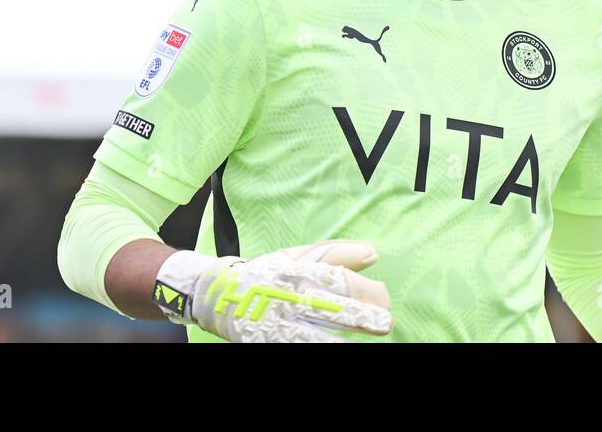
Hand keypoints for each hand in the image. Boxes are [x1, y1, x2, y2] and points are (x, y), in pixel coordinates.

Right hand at [154, 240, 392, 342]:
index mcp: (298, 271)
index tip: (384, 297)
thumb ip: (336, 253)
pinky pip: (294, 345)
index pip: (336, 280)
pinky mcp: (266, 340)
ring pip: (314, 333)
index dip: (362, 289)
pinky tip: (336, 349)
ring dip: (340, 339)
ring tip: (362, 340)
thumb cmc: (267, 273)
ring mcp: (277, 321)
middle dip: (361, 316)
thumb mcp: (297, 257)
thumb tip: (373, 252)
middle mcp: (290, 296)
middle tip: (385, 323)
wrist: (217, 294)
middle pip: (330, 307)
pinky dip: (315, 347)